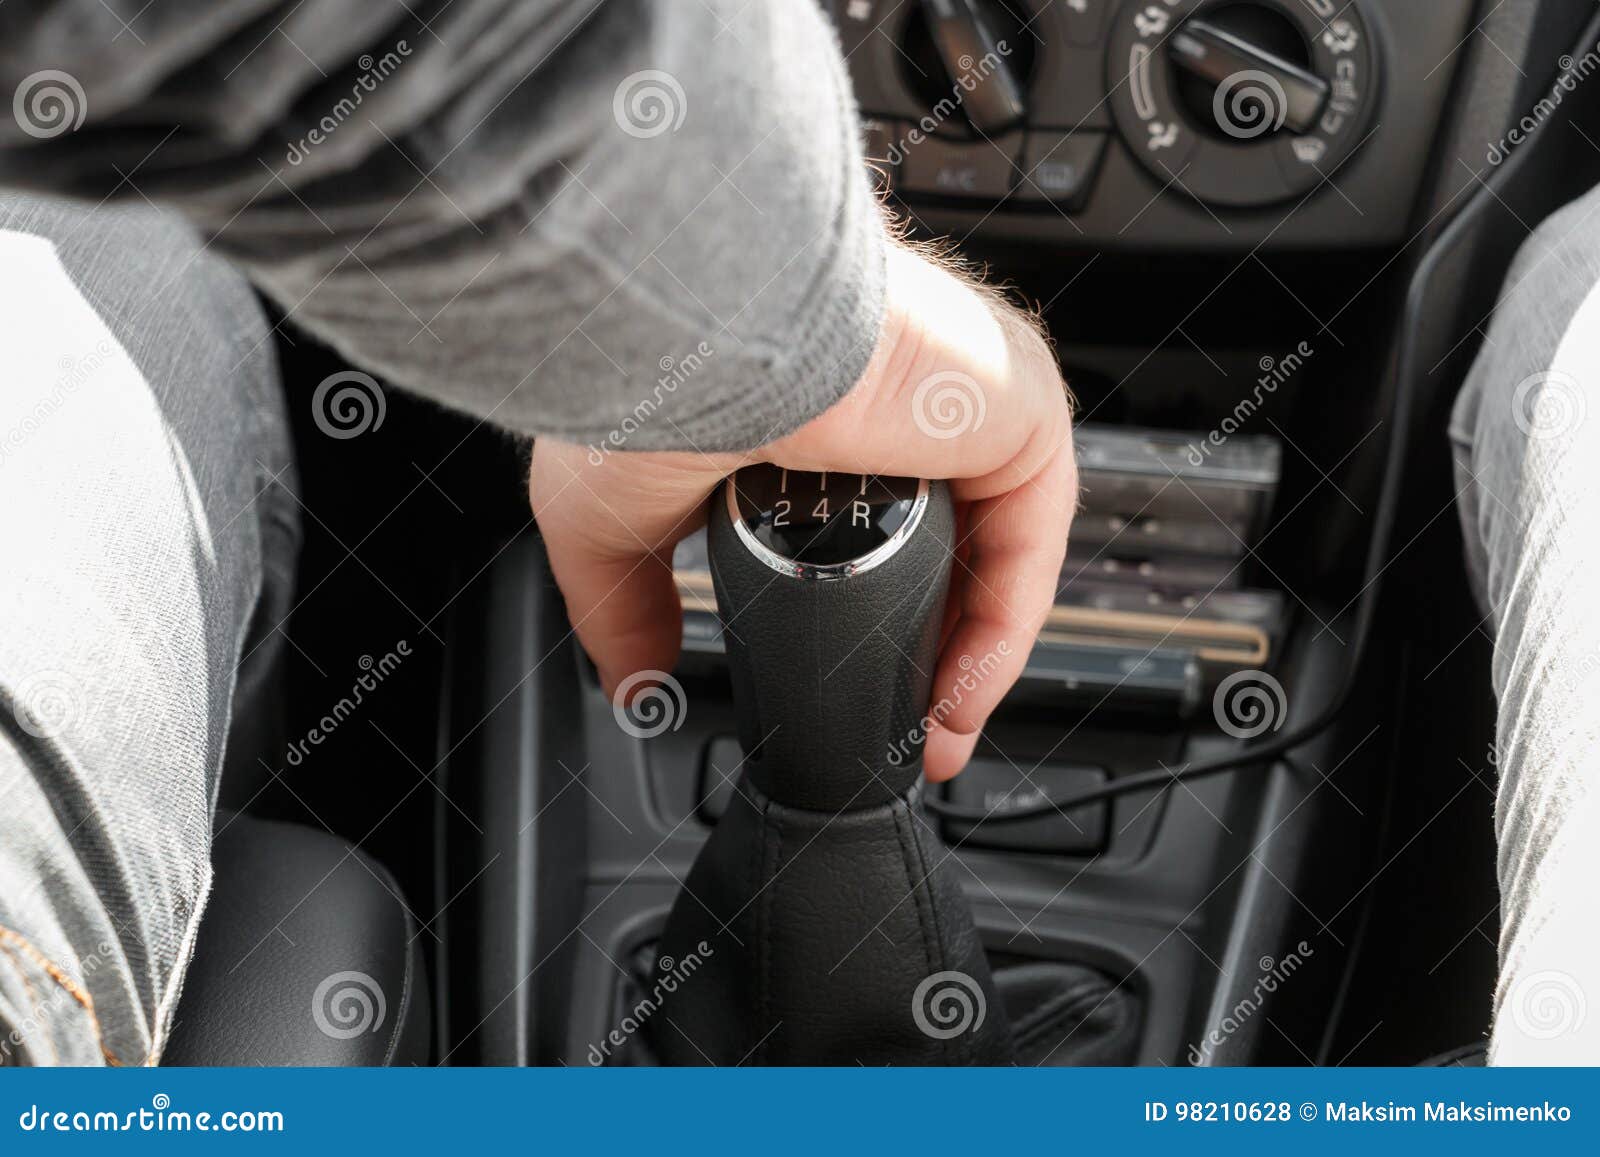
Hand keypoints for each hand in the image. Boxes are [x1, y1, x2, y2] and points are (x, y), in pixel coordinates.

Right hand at [529, 242, 1077, 781]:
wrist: (693, 326)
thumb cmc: (645, 376)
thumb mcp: (615, 524)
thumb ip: (629, 603)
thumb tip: (633, 681)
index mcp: (822, 394)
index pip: (876, 514)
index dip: (873, 615)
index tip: (854, 693)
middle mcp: (903, 386)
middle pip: (949, 539)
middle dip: (936, 646)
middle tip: (910, 731)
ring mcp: (965, 390)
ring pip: (996, 542)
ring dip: (974, 652)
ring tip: (933, 734)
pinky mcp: (1016, 402)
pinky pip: (1030, 538)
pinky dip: (1003, 626)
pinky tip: (955, 695)